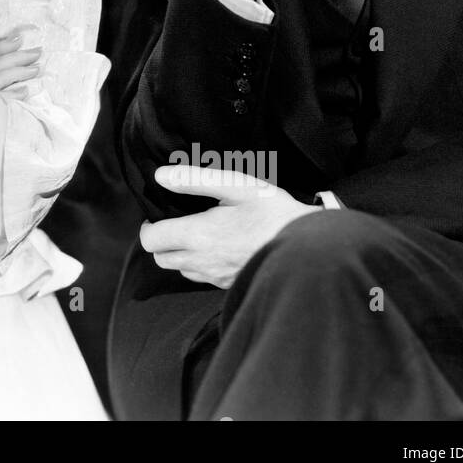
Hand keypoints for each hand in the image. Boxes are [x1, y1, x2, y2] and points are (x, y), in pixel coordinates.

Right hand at [0, 34, 41, 91]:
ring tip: (36, 69)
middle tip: (38, 52)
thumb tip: (14, 45)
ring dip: (20, 71)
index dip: (6, 45)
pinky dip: (13, 94)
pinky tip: (25, 91)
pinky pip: (0, 100)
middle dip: (19, 56)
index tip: (21, 39)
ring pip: (1, 77)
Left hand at [139, 164, 319, 288]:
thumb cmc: (274, 213)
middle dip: (163, 241)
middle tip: (180, 222)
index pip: (151, 240)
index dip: (150, 226)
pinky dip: (202, 265)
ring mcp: (216, 277)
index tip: (163, 214)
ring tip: (201, 234)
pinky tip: (221, 248)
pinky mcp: (230, 285)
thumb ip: (195, 180)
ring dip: (182, 255)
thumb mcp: (236, 185)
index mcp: (198, 236)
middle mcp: (202, 262)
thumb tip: (161, 176)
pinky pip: (204, 279)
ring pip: (182, 271)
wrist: (311, 249)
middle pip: (161, 259)